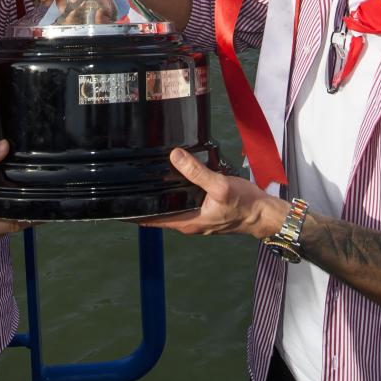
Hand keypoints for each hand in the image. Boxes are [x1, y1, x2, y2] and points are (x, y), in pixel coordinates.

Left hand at [138, 148, 285, 238]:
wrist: (263, 214)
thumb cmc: (244, 205)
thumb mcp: (220, 185)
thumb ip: (196, 172)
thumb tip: (174, 157)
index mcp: (187, 222)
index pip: (151, 220)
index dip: (133, 213)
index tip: (117, 204)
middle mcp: (188, 223)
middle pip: (158, 213)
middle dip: (144, 200)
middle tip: (127, 183)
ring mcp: (196, 219)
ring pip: (170, 207)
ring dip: (160, 196)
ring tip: (144, 179)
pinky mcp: (204, 212)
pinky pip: (182, 203)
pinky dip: (174, 194)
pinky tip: (173, 180)